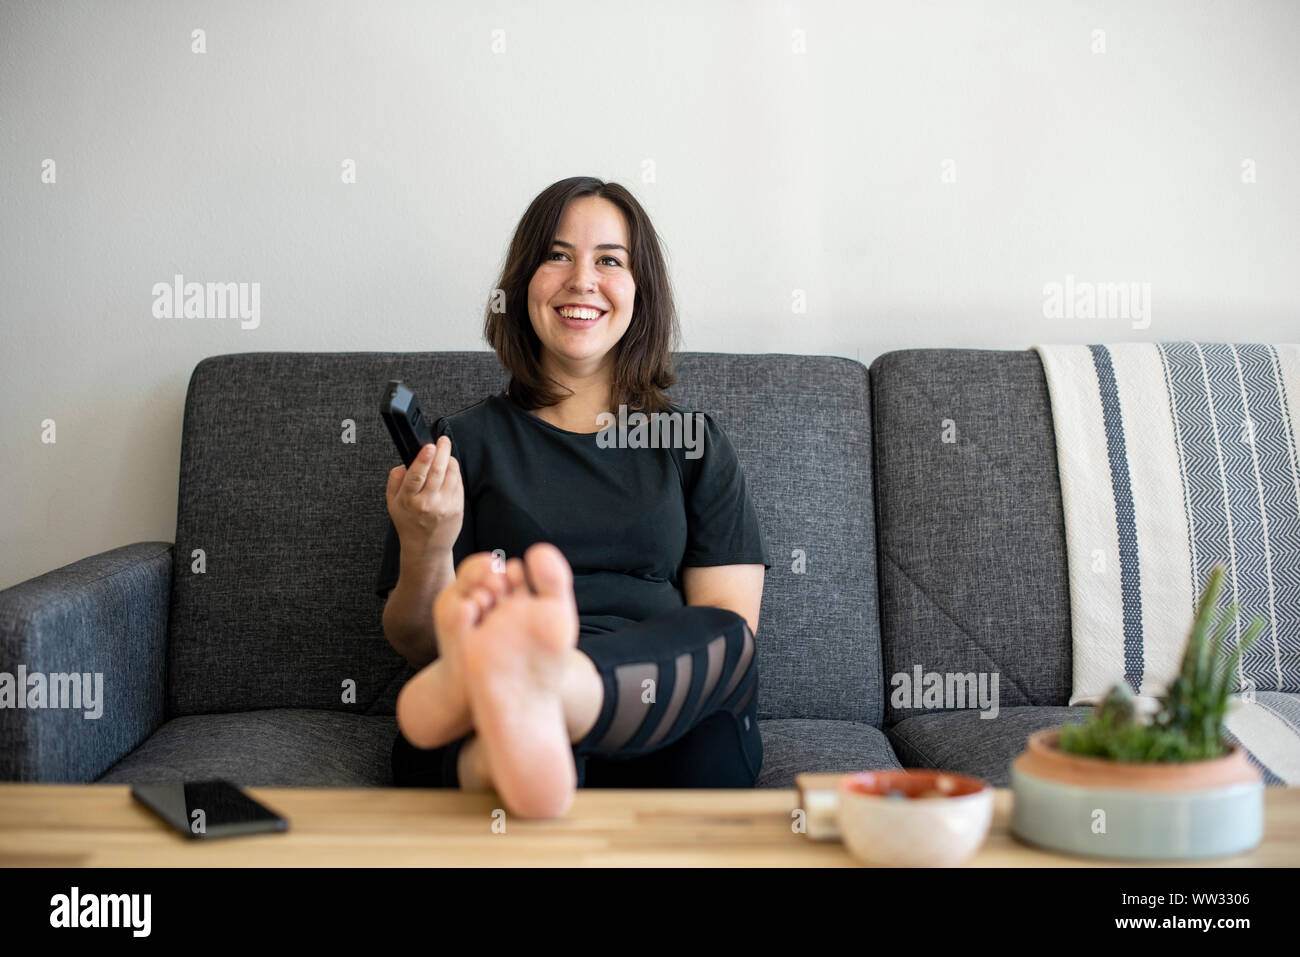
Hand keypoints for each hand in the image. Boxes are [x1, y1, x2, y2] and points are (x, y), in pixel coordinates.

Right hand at [385, 436, 463, 557]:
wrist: (426, 547)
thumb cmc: (408, 522)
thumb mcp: (392, 502)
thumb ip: (395, 479)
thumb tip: (406, 461)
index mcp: (408, 500)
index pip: (416, 476)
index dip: (423, 459)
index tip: (429, 446)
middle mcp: (427, 503)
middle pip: (437, 472)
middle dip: (442, 452)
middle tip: (443, 440)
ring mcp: (444, 506)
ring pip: (451, 475)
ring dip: (450, 460)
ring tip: (445, 452)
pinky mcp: (457, 508)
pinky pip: (458, 484)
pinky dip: (455, 472)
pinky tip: (450, 467)